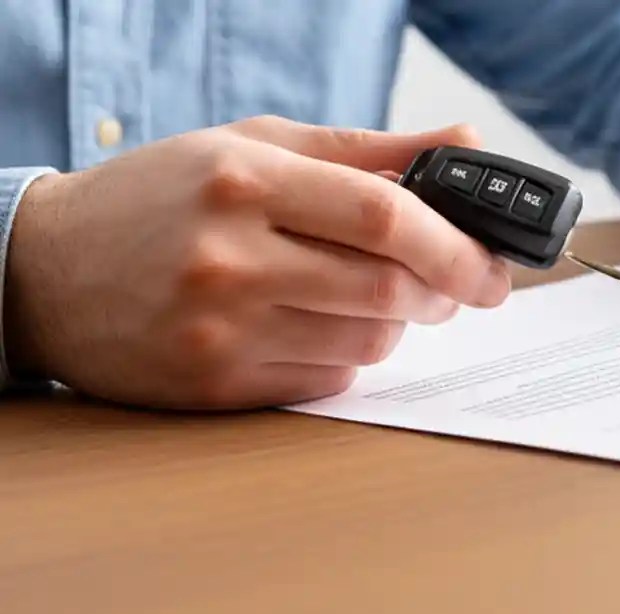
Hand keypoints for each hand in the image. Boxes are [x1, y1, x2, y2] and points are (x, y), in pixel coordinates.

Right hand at [5, 116, 509, 409]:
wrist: (46, 271)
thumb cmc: (161, 198)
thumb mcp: (253, 146)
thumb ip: (365, 149)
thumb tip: (465, 141)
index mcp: (245, 181)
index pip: (386, 216)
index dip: (457, 245)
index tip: (493, 265)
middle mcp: (231, 258)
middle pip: (388, 289)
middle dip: (443, 293)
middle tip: (456, 288)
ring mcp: (221, 330)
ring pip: (367, 342)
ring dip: (397, 324)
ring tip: (379, 299)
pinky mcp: (217, 386)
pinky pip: (328, 380)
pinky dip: (348, 356)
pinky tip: (322, 328)